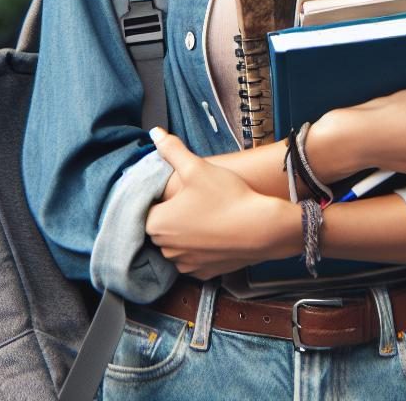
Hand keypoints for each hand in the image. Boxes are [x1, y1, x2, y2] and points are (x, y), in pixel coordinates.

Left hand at [146, 129, 299, 278]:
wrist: (261, 228)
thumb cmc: (226, 197)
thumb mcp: (196, 167)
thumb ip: (172, 150)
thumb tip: (155, 133)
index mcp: (157, 223)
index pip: (144, 208)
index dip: (158, 196)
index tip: (173, 188)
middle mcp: (166, 248)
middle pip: (160, 227)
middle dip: (170, 213)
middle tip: (190, 197)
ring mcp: (185, 263)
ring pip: (176, 244)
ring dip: (184, 232)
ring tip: (203, 213)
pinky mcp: (204, 272)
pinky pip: (194, 258)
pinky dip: (200, 247)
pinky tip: (213, 231)